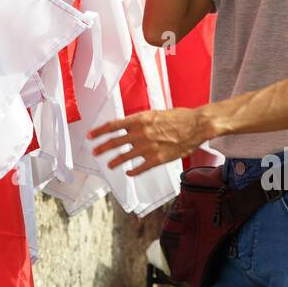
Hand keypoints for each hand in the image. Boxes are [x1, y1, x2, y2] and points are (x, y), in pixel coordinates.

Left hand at [87, 106, 210, 175]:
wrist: (196, 125)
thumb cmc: (179, 117)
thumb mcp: (155, 113)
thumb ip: (141, 121)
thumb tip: (129, 126)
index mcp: (139, 120)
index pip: (113, 126)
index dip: (99, 131)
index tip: (91, 136)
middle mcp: (140, 133)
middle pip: (114, 142)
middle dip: (102, 147)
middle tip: (95, 152)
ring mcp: (148, 147)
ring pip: (124, 157)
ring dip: (114, 161)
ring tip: (109, 164)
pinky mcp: (157, 159)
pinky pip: (140, 168)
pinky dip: (133, 171)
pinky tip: (129, 173)